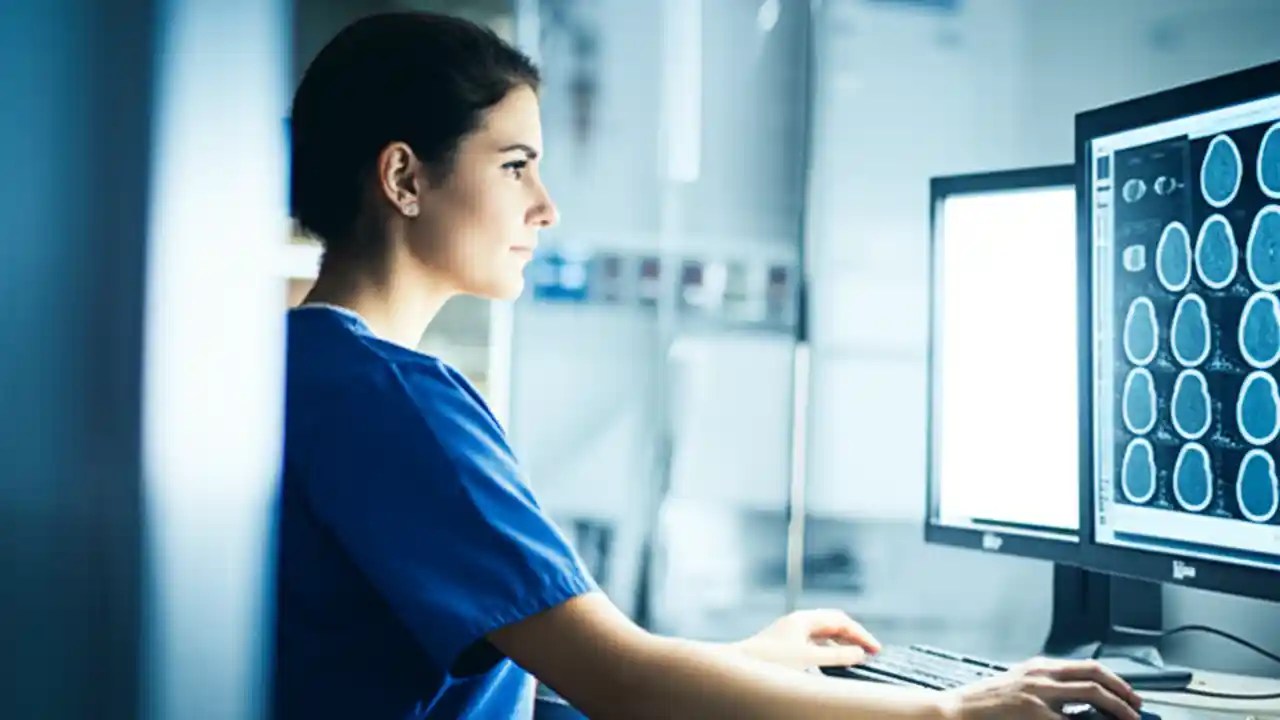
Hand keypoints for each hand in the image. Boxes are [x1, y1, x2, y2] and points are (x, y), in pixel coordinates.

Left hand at [732, 608, 880, 669]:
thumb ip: (835, 655)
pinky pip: (814, 644)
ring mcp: (790, 634)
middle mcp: (797, 623)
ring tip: (857, 657)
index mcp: (803, 619)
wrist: (738, 668)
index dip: (860, 633)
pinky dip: (829, 650)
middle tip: (871, 650)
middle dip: (853, 635)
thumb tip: (859, 653)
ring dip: (841, 643)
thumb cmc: (769, 661)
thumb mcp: (808, 658)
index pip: (840, 620)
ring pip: (823, 634)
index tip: (875, 649)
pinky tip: (833, 661)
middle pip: (833, 623)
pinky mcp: (785, 646)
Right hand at [939, 657, 1142, 719]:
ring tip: (1130, 719)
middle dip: (1123, 693)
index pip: (1087, 666)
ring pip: (1091, 693)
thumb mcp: (1018, 686)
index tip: (1129, 695)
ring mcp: (1038, 693)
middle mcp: (1041, 674)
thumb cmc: (986, 703)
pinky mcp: (1033, 712)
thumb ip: (1047, 690)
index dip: (1114, 680)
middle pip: (1094, 676)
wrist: (957, 711)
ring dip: (1117, 708)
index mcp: (1039, 667)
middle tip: (1137, 709)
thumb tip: (1080, 703)